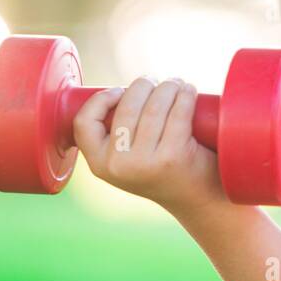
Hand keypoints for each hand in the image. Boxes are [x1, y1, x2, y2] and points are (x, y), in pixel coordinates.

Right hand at [73, 77, 229, 214]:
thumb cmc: (163, 167)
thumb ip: (117, 131)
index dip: (101, 99)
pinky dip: (186, 95)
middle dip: (145, 84)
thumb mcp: (127, 157)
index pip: (84, 122)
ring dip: (169, 86)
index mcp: (100, 164)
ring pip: (154, 105)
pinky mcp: (173, 156)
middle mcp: (118, 165)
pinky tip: (189, 91)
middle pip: (127, 106)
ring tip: (177, 84)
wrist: (196, 198)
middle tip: (159, 82)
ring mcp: (145, 162)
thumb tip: (124, 88)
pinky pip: (178, 112)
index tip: (120, 90)